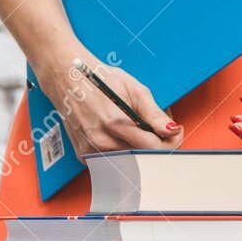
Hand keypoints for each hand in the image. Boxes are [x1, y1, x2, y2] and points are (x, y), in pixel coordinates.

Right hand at [42, 54, 181, 155]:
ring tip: (141, 128)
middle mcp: (102, 142)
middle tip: (160, 128)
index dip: (171, 142)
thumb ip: (154, 114)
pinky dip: (125, 151)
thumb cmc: (99, 79)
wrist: (65, 78)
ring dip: (142, 148)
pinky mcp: (85, 156)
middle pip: (143, 158)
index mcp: (115, 124)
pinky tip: (124, 135)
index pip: (154, 149)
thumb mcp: (133, 89)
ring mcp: (91, 152)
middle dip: (158, 144)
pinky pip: (114, 161)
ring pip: (130, 162)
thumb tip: (172, 130)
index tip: (176, 132)